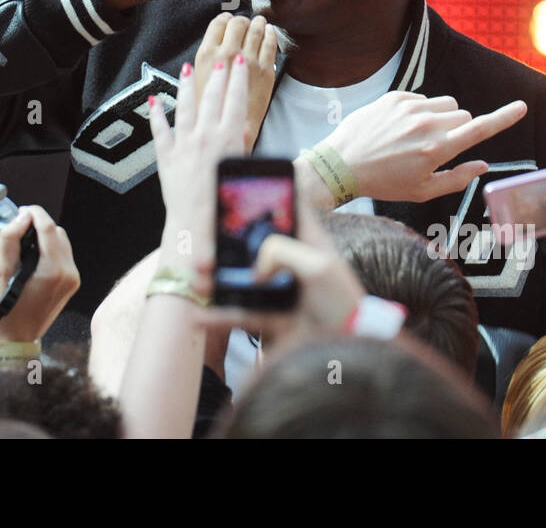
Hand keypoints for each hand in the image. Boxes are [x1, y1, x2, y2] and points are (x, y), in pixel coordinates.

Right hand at [0, 205, 79, 347]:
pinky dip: (50, 250)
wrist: (17, 339)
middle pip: (57, 232)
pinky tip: (35, 257)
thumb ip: (10, 240)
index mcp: (53, 270)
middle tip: (19, 228)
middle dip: (39, 225)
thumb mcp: (1, 272)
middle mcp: (69, 273)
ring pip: (62, 242)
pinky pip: (64, 256)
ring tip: (25, 242)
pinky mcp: (72, 282)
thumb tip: (21, 218)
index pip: (48, 227)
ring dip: (46, 237)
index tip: (22, 211)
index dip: (34, 213)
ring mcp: (73, 279)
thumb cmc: (8, 312)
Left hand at [148, 53, 249, 269]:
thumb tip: (240, 132)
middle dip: (217, 77)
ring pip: (185, 107)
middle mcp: (206, 135)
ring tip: (187, 69)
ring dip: (187, 86)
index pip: (235, 101)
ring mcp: (184, 143)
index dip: (237, 79)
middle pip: (212, 98)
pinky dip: (156, 114)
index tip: (238, 63)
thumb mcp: (243, 171)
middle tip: (220, 61)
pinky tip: (153, 100)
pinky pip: (159, 130)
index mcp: (229, 138)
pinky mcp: (166, 155)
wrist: (198, 223)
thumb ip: (241, 148)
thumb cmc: (227, 203)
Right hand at [193, 14, 278, 152]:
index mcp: (207, 54)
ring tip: (259, 22)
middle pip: (238, 24)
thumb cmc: (210, 109)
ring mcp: (249, 60)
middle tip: (244, 23)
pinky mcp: (266, 70)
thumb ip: (203, 62)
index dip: (225, 19)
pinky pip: (270, 44)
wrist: (230, 129)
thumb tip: (208, 49)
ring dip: (258, 23)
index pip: (219, 24)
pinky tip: (270, 32)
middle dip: (242, 21)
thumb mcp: (196, 81)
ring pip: (256, 30)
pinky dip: (271, 34)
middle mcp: (228, 53)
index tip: (228, 20)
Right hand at [200, 208, 365, 343]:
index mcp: (308, 242)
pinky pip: (239, 314)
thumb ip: (280, 251)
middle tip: (205, 247)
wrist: (347, 353)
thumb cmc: (341, 304)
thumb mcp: (317, 265)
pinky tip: (199, 317)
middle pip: (252, 245)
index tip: (237, 193)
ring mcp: (280, 291)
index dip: (265, 198)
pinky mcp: (272, 319)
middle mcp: (292, 263)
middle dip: (224, 245)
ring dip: (215, 279)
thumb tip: (253, 269)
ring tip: (198, 278)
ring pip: (240, 279)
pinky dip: (218, 316)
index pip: (286, 209)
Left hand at [320, 92, 526, 202]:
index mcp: (436, 149)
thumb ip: (457, 179)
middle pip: (463, 116)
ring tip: (416, 137)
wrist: (342, 163)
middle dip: (459, 129)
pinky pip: (423, 98)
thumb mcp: (423, 191)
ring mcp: (409, 107)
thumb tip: (483, 166)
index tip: (521, 107)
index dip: (504, 118)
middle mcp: (425, 124)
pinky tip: (399, 128)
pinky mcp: (395, 96)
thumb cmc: (384, 182)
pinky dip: (419, 111)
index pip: (479, 129)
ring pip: (445, 104)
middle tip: (436, 147)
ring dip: (442, 117)